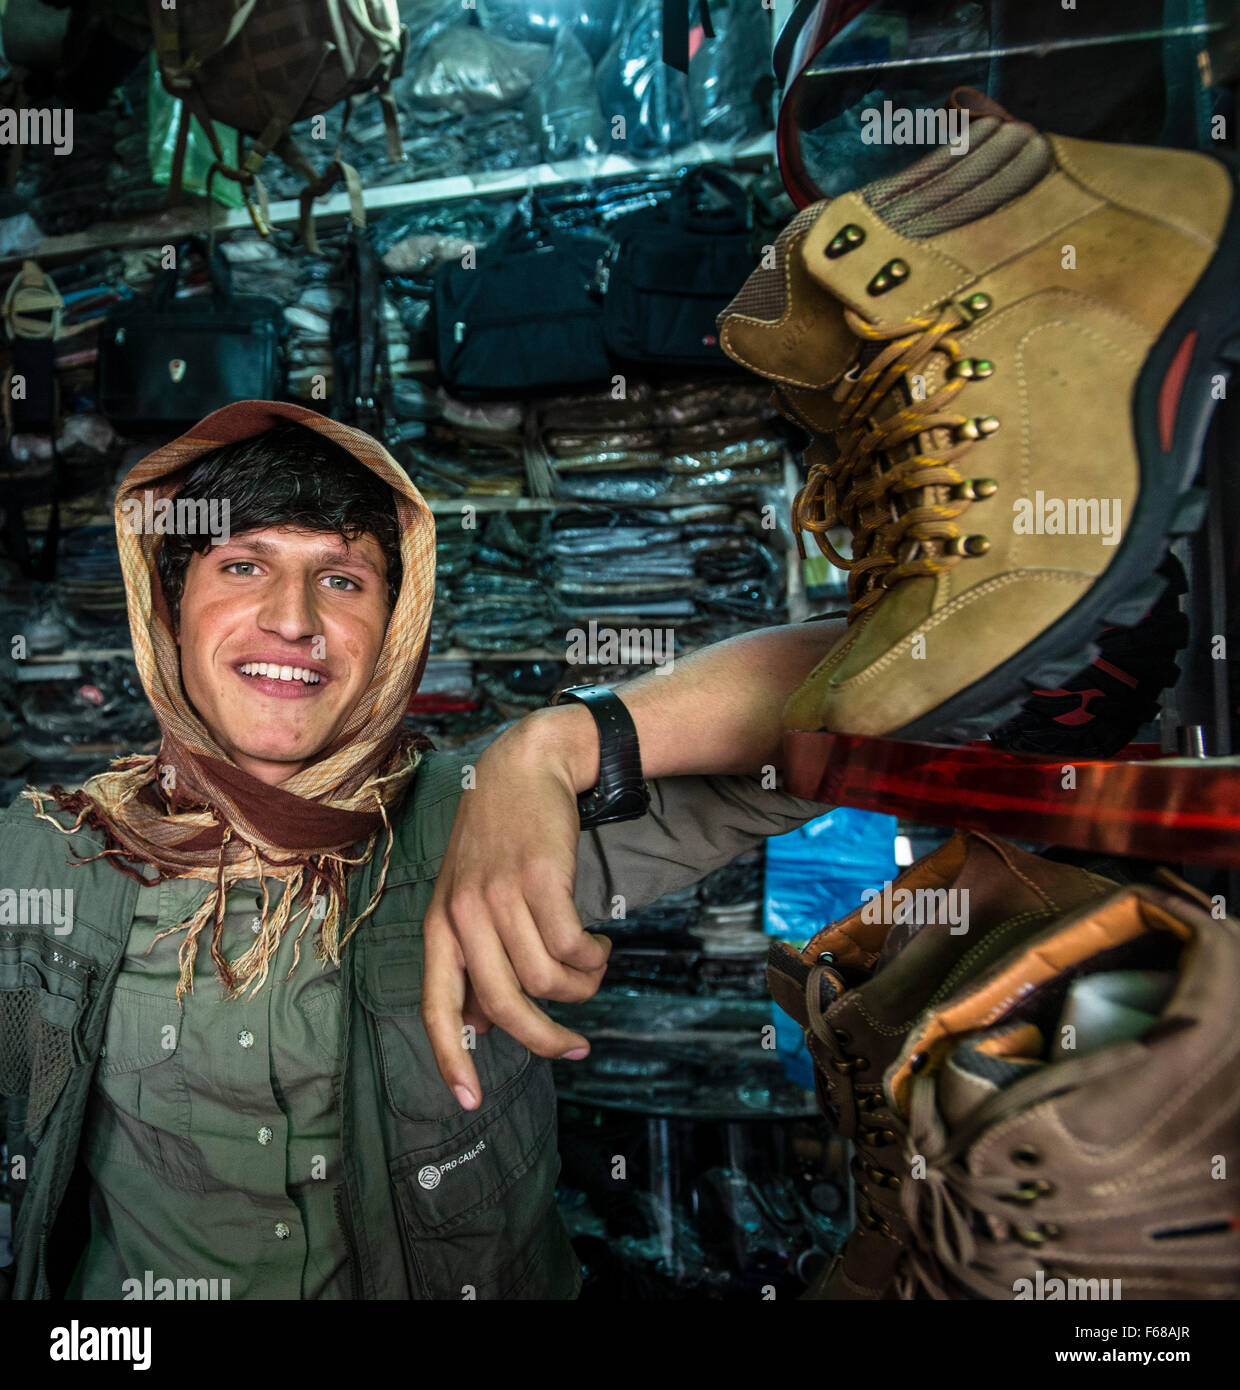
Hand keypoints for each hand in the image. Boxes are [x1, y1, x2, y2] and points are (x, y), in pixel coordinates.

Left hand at [421, 709, 611, 1109]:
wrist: (525, 768)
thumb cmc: (499, 840)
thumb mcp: (469, 897)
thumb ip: (473, 958)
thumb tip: (480, 1027)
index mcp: (440, 926)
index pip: (436, 1006)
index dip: (450, 1059)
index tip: (469, 1101)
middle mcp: (463, 915)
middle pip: (506, 1006)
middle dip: (545, 1039)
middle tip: (575, 1049)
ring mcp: (500, 896)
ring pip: (547, 979)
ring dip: (581, 987)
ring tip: (592, 969)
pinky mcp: (540, 879)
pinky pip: (572, 947)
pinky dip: (593, 958)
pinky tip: (600, 946)